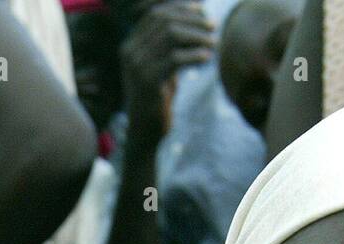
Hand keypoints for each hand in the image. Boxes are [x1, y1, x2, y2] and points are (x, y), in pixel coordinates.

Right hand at [120, 1, 214, 139]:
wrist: (145, 132)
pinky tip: (207, 57)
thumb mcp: (162, 66)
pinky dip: (194, 54)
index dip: (181, 8)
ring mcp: (137, 66)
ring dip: (197, 36)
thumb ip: (170, 46)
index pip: (156, 13)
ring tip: (214, 43)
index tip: (203, 11)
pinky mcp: (148, 81)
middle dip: (192, 20)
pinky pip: (175, 58)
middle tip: (213, 26)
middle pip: (164, 20)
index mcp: (131, 44)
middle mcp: (130, 51)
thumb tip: (196, 22)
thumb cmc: (158, 99)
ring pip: (171, 35)